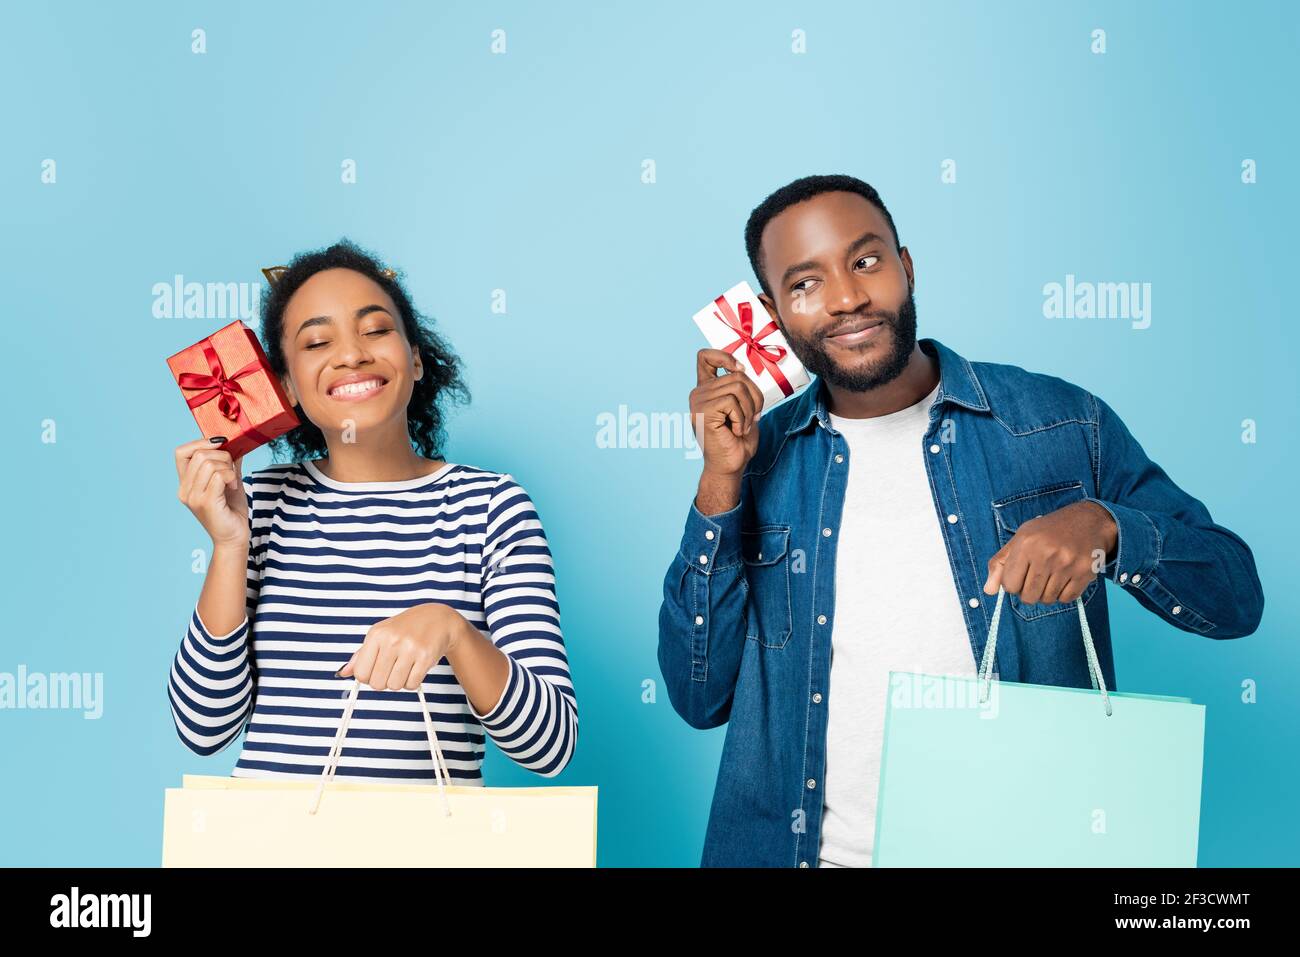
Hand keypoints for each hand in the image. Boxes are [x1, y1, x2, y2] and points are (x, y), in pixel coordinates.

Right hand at [175, 437, 247, 547]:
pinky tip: (234, 487)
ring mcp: (192, 497)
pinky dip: (231, 477)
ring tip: (232, 481)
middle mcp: (184, 490)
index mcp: (186, 483)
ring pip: (208, 463)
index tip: (221, 444)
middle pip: (199, 454)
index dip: (200, 442)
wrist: (234, 537)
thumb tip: (236, 442)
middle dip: (222, 455)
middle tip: (232, 470)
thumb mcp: (230, 481)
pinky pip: (218, 476)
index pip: (181, 452)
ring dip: (228, 468)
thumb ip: (229, 463)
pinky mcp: (205, 502)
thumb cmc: (231, 510)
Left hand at [337, 603, 473, 690]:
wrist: (438, 618)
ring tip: (405, 667)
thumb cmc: (405, 628)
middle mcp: (391, 640)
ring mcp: (409, 649)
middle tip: (393, 669)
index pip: (361, 673)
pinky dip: (413, 682)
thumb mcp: (380, 634)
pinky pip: (412, 684)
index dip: (368, 677)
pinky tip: (415, 668)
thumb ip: (361, 655)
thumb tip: (343, 673)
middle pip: (377, 683)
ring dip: (399, 682)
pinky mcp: (425, 657)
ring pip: (394, 686)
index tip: (376, 670)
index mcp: (376, 634)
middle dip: (384, 681)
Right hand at [690, 348, 763, 478]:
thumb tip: (745, 371)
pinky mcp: (703, 411)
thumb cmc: (737, 441)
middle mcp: (699, 393)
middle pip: (736, 375)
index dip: (724, 356)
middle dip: (754, 396)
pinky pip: (732, 402)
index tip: (740, 370)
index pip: (705, 357)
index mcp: (706, 389)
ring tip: (744, 426)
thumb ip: (742, 388)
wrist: (729, 466)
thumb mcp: (744, 409)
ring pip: (738, 386)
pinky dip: (742, 418)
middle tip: (753, 418)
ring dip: (749, 409)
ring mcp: (698, 401)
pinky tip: (736, 431)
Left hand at [983, 500, 1117, 603]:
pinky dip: (1063, 594)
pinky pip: (1066, 599)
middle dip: (1028, 592)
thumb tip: (988, 591)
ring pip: (1047, 599)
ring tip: (1050, 576)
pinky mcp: (1084, 572)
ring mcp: (1067, 564)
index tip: (1020, 576)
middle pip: (1028, 596)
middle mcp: (1046, 554)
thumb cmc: (1048, 532)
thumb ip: (1000, 563)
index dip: (1012, 585)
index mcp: (1026, 544)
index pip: (1009, 585)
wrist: (1087, 521)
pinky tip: (1064, 578)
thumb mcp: (1019, 539)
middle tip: (1035, 578)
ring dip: (1046, 593)